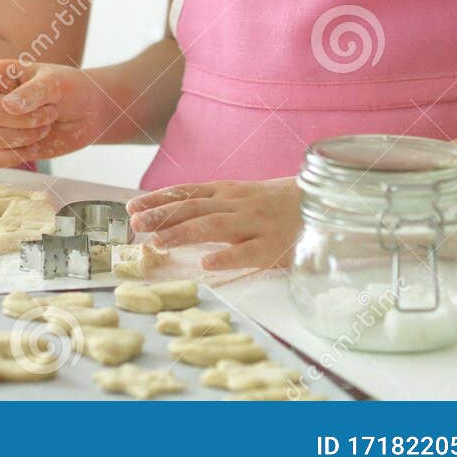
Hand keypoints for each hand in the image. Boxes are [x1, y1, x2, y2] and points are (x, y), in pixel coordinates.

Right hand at [0, 60, 111, 167]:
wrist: (87, 114)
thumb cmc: (71, 89)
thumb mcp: (55, 83)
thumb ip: (32, 93)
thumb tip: (7, 107)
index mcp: (0, 75)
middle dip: (26, 119)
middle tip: (50, 111)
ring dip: (28, 136)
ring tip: (46, 125)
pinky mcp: (3, 148)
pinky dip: (18, 155)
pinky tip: (36, 146)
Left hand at [126, 178, 301, 270]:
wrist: (325, 203)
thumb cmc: (279, 204)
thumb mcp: (243, 197)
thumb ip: (213, 204)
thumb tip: (172, 214)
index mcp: (229, 192)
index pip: (186, 193)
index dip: (158, 199)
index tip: (131, 206)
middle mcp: (238, 204)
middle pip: (194, 207)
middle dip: (162, 215)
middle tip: (136, 224)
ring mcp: (256, 224)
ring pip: (215, 226)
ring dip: (184, 233)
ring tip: (159, 242)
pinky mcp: (275, 246)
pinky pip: (248, 252)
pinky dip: (227, 257)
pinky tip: (207, 264)